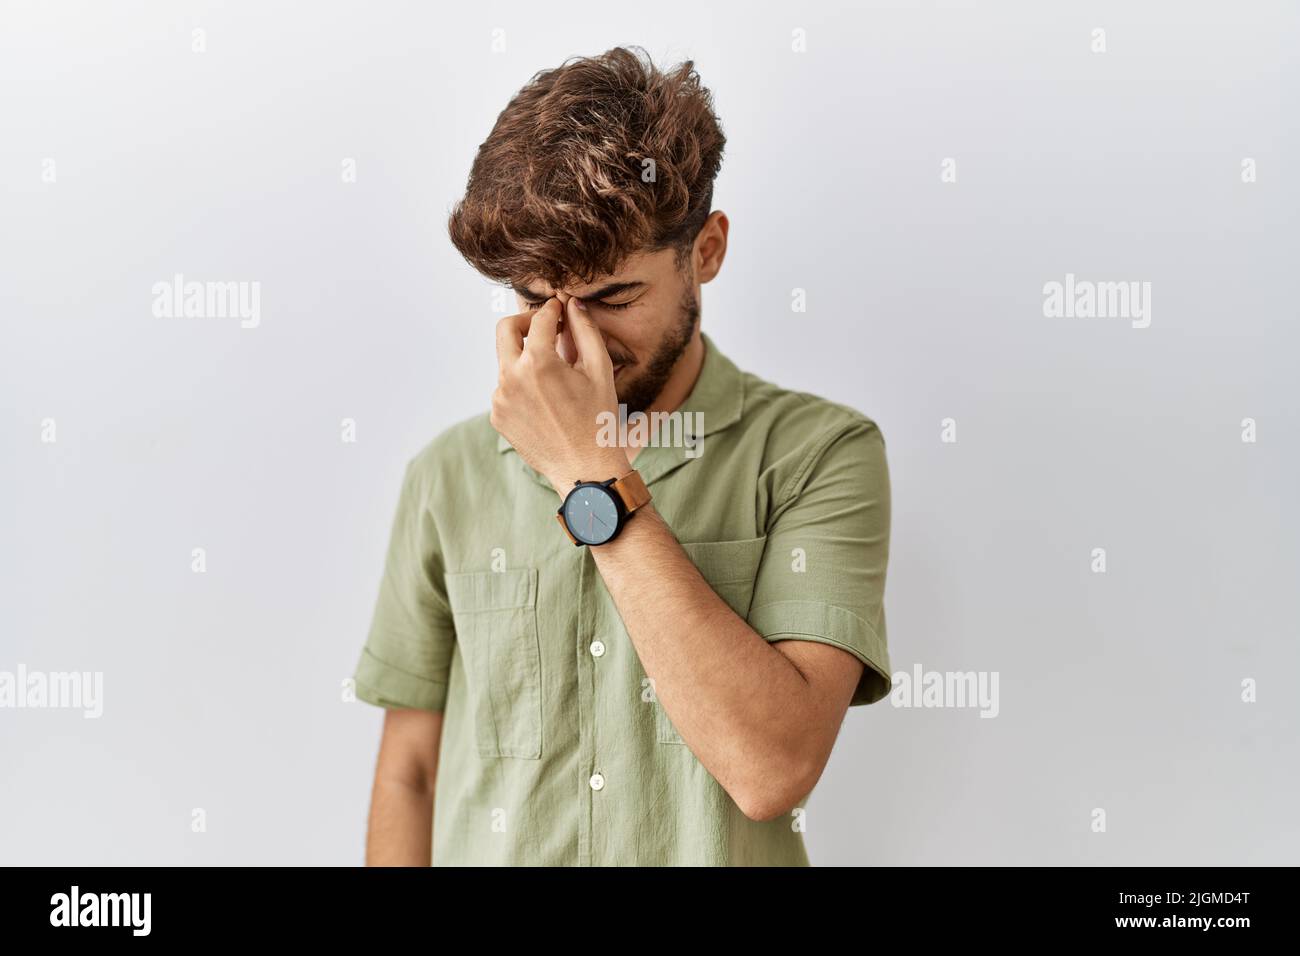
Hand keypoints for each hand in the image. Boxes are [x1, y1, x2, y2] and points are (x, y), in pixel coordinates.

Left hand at [492, 296, 630, 493]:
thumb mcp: (599, 371)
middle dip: (525, 321)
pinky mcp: (497, 415)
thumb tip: (573, 304)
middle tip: (544, 327)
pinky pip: (505, 388)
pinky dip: (522, 385)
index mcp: (538, 363)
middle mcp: (511, 378)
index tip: (560, 308)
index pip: (540, 319)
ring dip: (526, 358)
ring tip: (554, 375)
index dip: (553, 309)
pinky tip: (546, 402)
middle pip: (505, 330)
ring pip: (507, 361)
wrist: (584, 468)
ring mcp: (499, 398)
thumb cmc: (597, 420)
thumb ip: (585, 330)